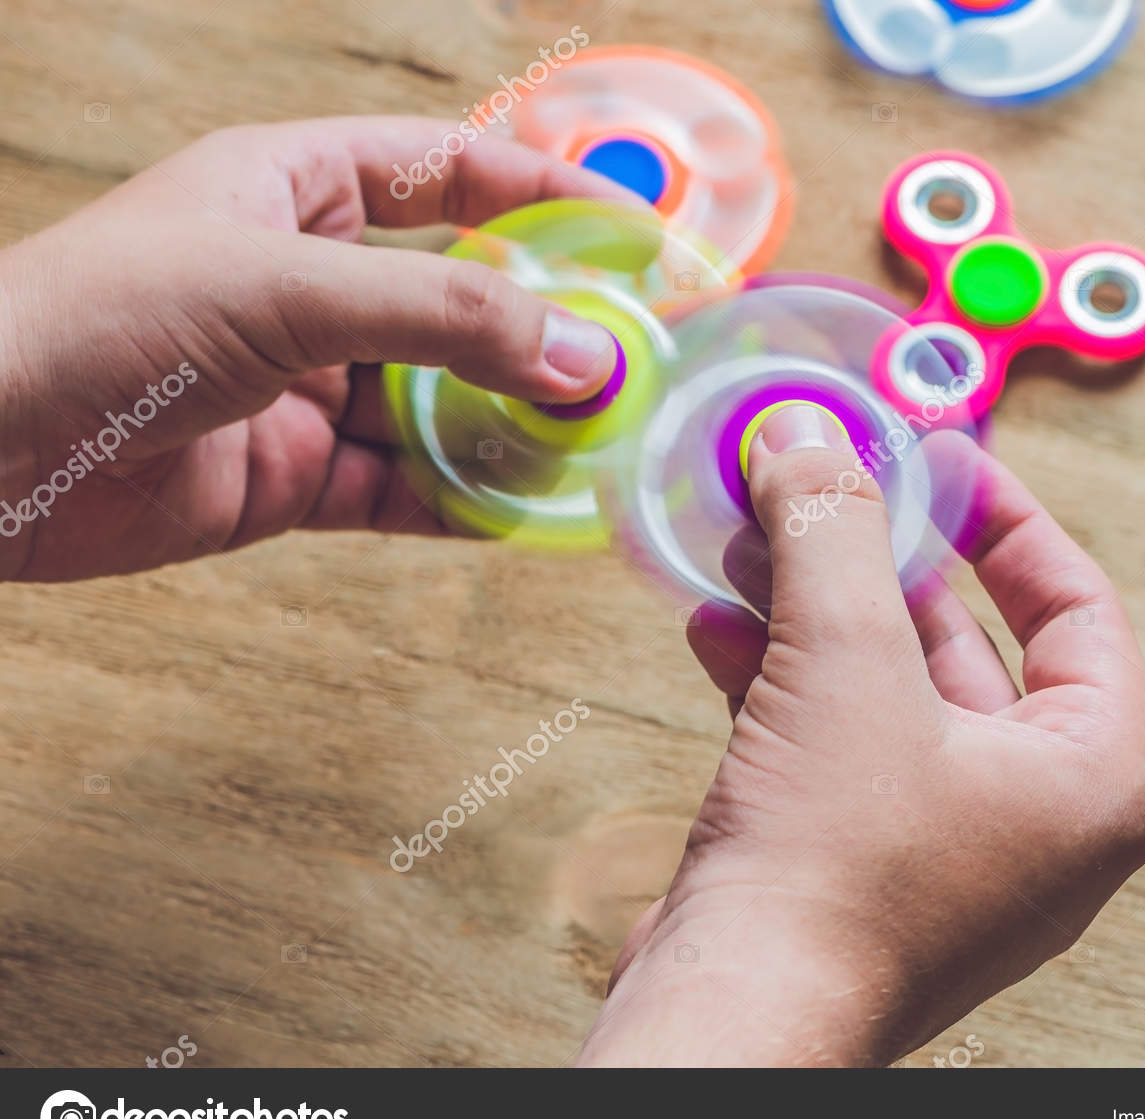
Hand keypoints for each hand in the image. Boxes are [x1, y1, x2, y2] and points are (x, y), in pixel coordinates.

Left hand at [0, 117, 626, 582]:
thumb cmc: (98, 320)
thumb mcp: (285, 288)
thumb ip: (445, 319)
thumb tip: (583, 355)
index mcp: (301, 189)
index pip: (459, 177)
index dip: (555, 203)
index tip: (644, 244)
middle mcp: (313, 283)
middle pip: (467, 300)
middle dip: (551, 334)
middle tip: (636, 369)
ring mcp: (307, 384)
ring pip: (446, 404)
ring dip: (519, 429)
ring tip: (598, 450)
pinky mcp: (293, 477)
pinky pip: (405, 487)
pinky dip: (467, 502)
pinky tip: (526, 513)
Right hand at [579, 405, 1144, 1065]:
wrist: (736, 1021)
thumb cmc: (830, 870)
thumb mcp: (846, 663)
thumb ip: (835, 532)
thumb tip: (809, 433)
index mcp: (1091, 778)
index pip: (1080, 608)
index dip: (1007, 518)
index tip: (938, 456)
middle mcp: (1036, 819)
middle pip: (969, 643)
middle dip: (881, 558)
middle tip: (823, 483)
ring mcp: (949, 850)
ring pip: (890, 690)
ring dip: (817, 609)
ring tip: (750, 541)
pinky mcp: (867, 869)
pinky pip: (841, 744)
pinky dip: (784, 681)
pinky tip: (717, 627)